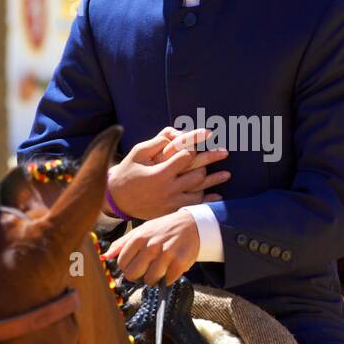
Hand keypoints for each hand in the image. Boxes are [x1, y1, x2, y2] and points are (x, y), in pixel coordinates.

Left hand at [104, 210, 199, 284]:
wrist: (191, 225)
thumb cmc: (163, 229)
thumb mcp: (141, 231)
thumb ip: (121, 244)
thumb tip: (104, 256)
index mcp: (139, 238)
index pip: (122, 263)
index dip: (127, 267)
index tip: (135, 264)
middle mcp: (151, 246)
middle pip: (132, 275)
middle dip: (138, 275)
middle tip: (146, 269)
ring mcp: (166, 255)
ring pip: (149, 280)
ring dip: (154, 278)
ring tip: (159, 269)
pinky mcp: (179, 263)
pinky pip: (167, 281)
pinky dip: (168, 278)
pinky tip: (170, 268)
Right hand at [107, 127, 230, 219]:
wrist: (116, 199)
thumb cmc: (127, 172)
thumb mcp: (138, 153)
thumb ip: (157, 142)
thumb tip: (177, 132)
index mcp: (160, 173)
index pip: (185, 156)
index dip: (197, 142)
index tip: (209, 133)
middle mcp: (168, 189)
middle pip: (197, 174)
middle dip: (210, 160)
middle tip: (224, 152)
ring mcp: (170, 202)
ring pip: (198, 191)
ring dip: (212, 181)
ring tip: (227, 174)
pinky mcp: (170, 211)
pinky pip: (193, 206)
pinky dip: (207, 201)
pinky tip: (218, 195)